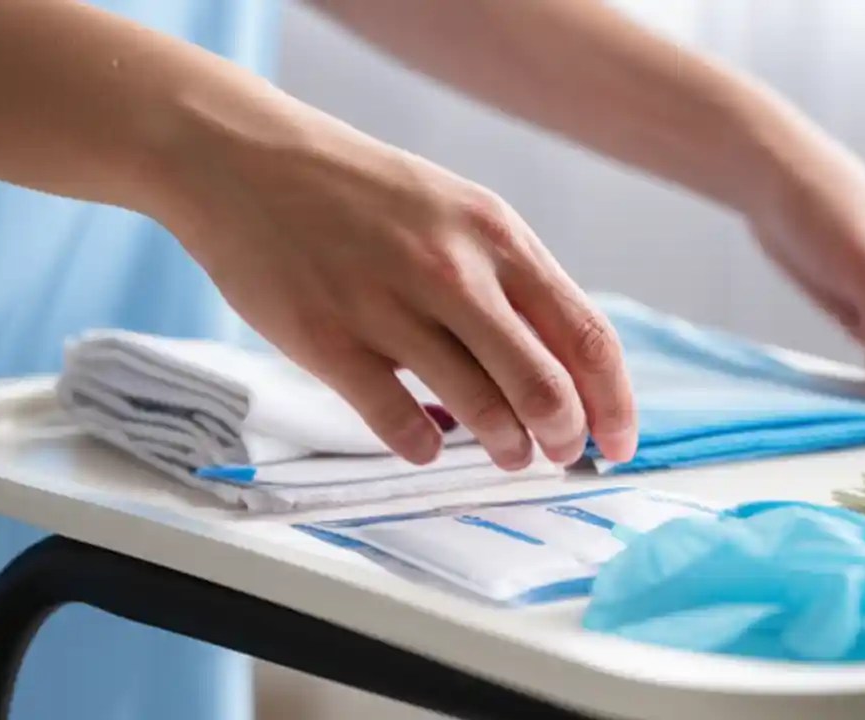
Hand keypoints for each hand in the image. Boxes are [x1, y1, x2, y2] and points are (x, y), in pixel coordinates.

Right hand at [158, 102, 636, 468]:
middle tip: (561, 453)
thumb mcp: (458, 212)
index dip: (613, 401)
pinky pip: (397, 420)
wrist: (245, 158)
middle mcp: (454, 271)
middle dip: (566, 436)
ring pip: (480, 410)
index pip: (586, 335)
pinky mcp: (328, 340)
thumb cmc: (363, 194)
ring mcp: (390, 306)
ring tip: (507, 453)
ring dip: (506, 447)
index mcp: (497, 236)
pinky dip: (423, 446)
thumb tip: (565, 364)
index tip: (618, 438)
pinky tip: (427, 445)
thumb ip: (511, 282)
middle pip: (545, 385)